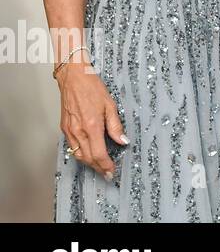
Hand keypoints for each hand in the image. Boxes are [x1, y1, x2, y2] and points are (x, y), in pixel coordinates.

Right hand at [57, 60, 126, 179]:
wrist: (73, 78)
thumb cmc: (92, 88)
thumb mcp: (110, 105)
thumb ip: (116, 126)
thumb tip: (123, 141)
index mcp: (91, 126)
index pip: (99, 153)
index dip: (106, 165)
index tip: (112, 171)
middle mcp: (78, 131)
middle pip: (88, 158)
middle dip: (98, 168)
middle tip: (108, 173)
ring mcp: (69, 131)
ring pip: (78, 154)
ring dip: (89, 163)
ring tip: (100, 166)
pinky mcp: (64, 128)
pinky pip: (72, 147)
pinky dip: (81, 154)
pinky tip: (89, 153)